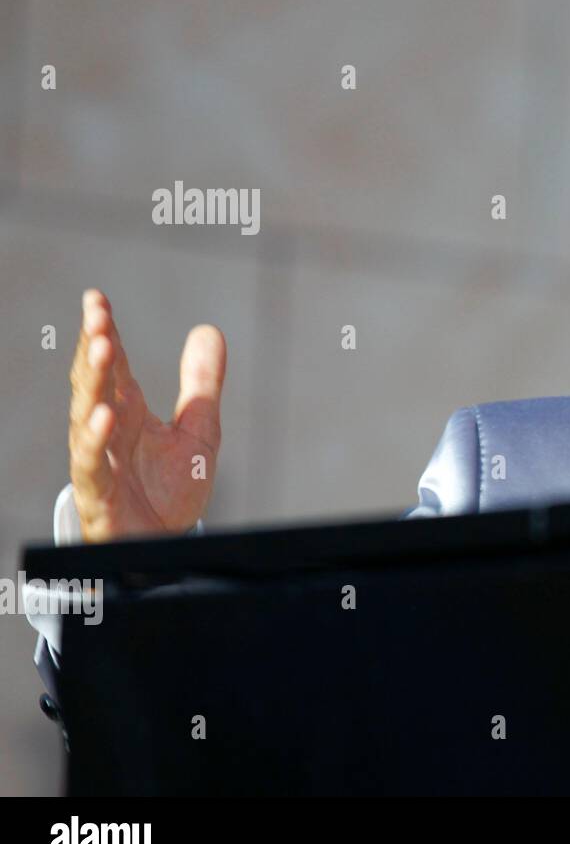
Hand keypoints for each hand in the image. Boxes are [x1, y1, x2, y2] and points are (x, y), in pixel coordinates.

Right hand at [67, 289, 225, 541]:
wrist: (166, 545)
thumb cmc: (171, 487)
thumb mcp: (199, 429)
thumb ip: (201, 384)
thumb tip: (209, 329)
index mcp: (129, 411)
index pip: (114, 366)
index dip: (104, 332)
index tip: (96, 298)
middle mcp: (107, 430)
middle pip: (95, 382)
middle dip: (95, 347)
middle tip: (97, 314)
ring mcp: (99, 461)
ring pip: (86, 415)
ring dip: (93, 382)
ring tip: (103, 349)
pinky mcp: (99, 494)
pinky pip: (92, 464)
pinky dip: (95, 439)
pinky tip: (104, 415)